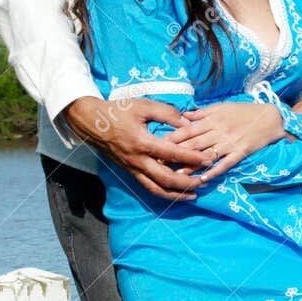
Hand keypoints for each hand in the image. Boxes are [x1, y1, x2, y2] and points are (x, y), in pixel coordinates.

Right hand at [63, 96, 210, 201]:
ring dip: (177, 194)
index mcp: (142, 142)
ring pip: (157, 189)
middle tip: (205, 181)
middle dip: (188, 183)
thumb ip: (167, 113)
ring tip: (194, 195)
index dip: (192, 157)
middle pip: (166, 178)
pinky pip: (148, 188)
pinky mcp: (130, 172)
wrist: (93, 123)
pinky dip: (163, 193)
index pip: (172, 154)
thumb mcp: (144, 105)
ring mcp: (133, 169)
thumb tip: (189, 123)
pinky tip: (176, 194)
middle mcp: (138, 160)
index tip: (208, 158)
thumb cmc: (119, 111)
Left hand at [166, 99, 283, 183]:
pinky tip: (204, 179)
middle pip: (194, 143)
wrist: (271, 118)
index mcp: (213, 119)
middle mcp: (219, 131)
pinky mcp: (240, 152)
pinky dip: (215, 171)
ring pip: (207, 155)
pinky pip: (225, 163)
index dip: (172, 137)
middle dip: (176, 153)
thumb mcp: (222, 107)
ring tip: (176, 175)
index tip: (157, 144)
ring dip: (191, 166)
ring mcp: (229, 142)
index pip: (188, 129)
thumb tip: (183, 116)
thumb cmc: (245, 112)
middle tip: (159, 162)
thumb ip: (203, 113)